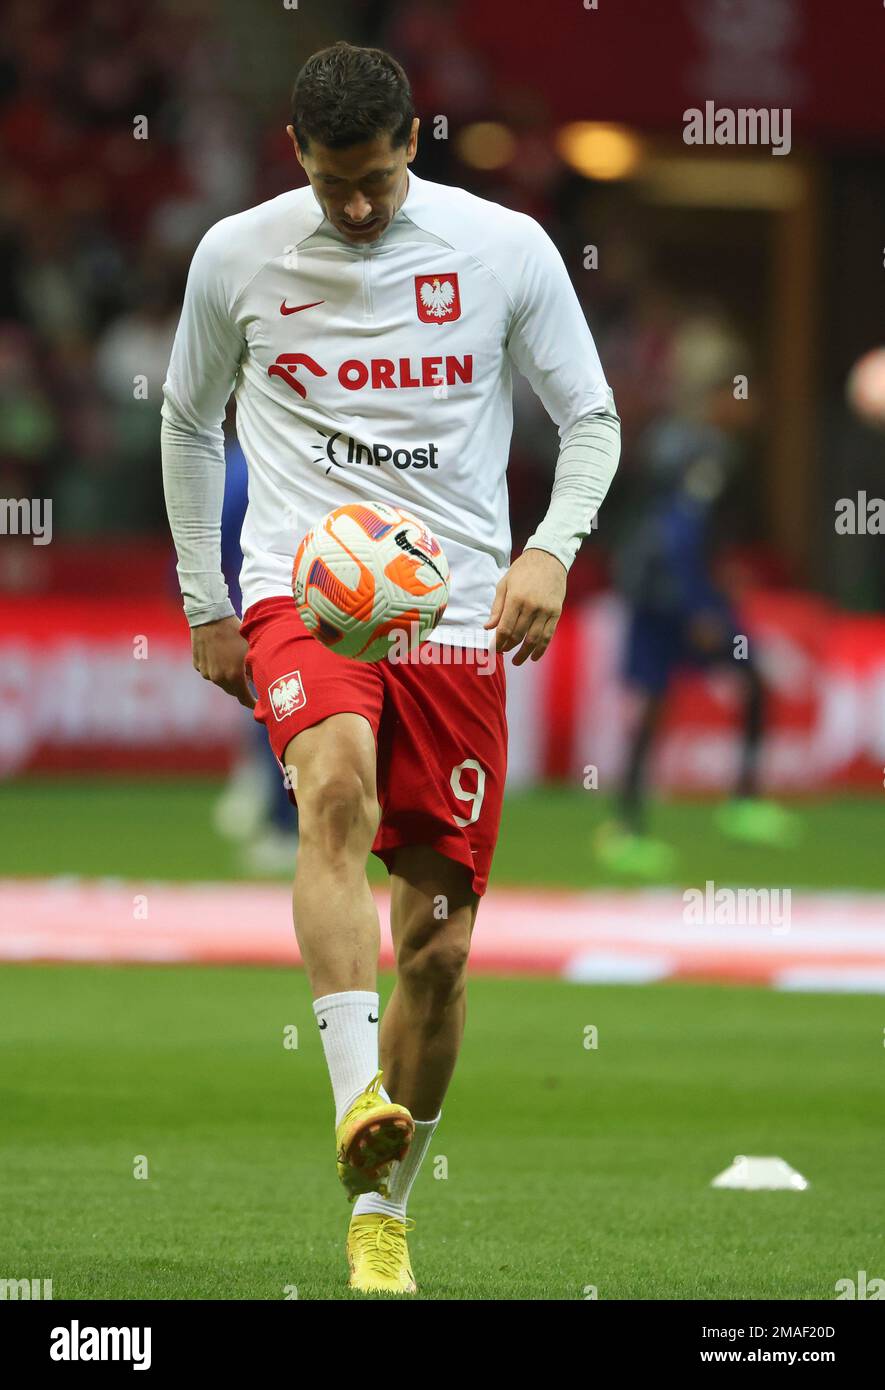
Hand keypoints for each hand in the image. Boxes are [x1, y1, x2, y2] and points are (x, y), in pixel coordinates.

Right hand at [191, 616, 255, 708]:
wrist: (210, 617)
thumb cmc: (235, 631)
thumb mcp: (250, 649)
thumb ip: (254, 669)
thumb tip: (259, 681)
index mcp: (234, 676)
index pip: (244, 698)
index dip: (252, 704)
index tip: (259, 706)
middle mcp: (218, 678)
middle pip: (232, 691)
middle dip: (242, 689)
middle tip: (251, 684)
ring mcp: (206, 672)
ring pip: (220, 681)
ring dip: (228, 677)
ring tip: (234, 662)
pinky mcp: (197, 665)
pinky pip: (210, 672)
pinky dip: (217, 669)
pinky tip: (221, 655)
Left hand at [484, 549, 566, 664]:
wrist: (548, 558)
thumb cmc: (522, 570)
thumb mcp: (504, 584)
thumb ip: (497, 607)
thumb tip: (488, 627)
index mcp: (515, 598)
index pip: (505, 628)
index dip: (498, 642)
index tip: (494, 649)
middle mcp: (531, 606)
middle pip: (518, 635)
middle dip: (508, 647)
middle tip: (503, 652)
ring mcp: (545, 610)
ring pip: (533, 639)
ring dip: (524, 653)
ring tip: (517, 661)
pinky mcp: (556, 612)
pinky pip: (548, 635)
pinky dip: (541, 648)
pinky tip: (534, 656)